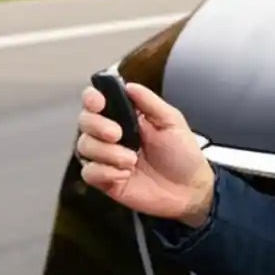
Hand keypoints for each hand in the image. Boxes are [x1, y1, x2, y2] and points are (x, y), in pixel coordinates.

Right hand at [77, 82, 215, 227]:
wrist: (190, 189)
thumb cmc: (183, 154)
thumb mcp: (172, 121)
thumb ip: (149, 102)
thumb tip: (129, 85)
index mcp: (127, 117)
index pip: (98, 102)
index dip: (91, 98)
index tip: (97, 102)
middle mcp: (112, 136)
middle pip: (85, 122)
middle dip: (97, 125)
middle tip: (117, 134)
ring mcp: (107, 158)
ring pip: (84, 147)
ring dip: (107, 152)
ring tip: (132, 160)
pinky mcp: (106, 180)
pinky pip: (89, 172)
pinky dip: (105, 172)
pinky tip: (125, 174)